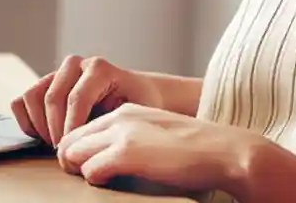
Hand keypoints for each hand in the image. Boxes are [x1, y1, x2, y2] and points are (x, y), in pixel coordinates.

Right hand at [10, 55, 163, 146]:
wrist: (136, 93)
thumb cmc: (138, 105)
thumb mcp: (136, 112)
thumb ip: (117, 121)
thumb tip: (91, 140)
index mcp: (99, 68)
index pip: (76, 97)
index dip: (72, 127)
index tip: (74, 149)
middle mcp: (75, 65)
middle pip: (52, 98)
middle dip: (56, 130)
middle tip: (66, 152)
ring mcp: (57, 73)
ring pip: (32, 96)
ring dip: (40, 126)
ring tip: (56, 143)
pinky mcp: (43, 84)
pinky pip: (21, 101)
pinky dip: (27, 122)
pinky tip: (45, 136)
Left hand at [55, 103, 262, 192]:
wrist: (225, 151)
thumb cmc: (197, 150)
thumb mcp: (157, 134)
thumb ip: (133, 140)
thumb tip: (109, 162)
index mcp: (127, 111)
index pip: (82, 129)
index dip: (78, 151)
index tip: (87, 168)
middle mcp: (120, 117)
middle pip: (70, 139)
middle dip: (71, 162)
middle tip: (87, 179)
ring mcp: (122, 134)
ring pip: (72, 153)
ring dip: (80, 171)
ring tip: (99, 182)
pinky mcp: (127, 154)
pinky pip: (89, 171)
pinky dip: (95, 181)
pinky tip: (113, 184)